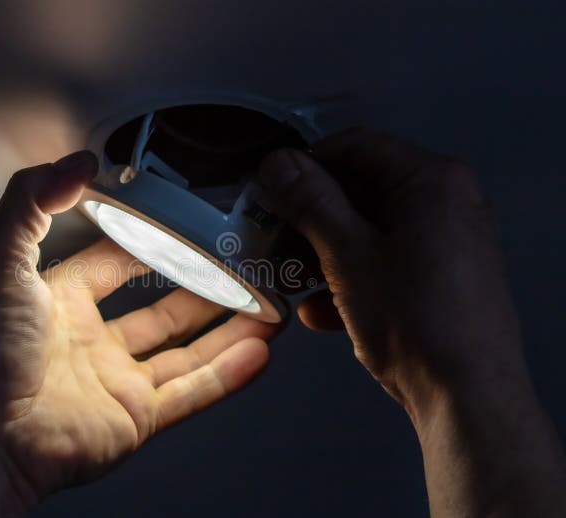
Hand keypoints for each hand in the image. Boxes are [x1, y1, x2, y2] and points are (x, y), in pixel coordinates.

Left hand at [0, 150, 276, 517]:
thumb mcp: (0, 261)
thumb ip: (31, 204)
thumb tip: (75, 163)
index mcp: (61, 301)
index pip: (116, 262)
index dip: (152, 244)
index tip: (187, 228)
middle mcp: (91, 342)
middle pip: (161, 310)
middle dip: (202, 289)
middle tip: (238, 270)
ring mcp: (116, 382)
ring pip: (186, 352)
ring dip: (227, 330)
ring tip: (263, 308)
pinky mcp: (134, 419)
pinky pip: (192, 393)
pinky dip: (228, 375)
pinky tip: (257, 353)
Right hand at [258, 128, 565, 516]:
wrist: (467, 397)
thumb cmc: (409, 316)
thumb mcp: (347, 255)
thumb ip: (310, 201)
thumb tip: (277, 160)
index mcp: (431, 180)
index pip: (355, 147)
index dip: (304, 167)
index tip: (268, 195)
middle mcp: (447, 201)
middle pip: (363, 190)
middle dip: (311, 218)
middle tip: (271, 240)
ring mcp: (448, 241)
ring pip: (372, 230)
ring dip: (325, 253)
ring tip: (290, 282)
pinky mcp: (444, 277)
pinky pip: (389, 261)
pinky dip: (354, 278)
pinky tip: (321, 313)